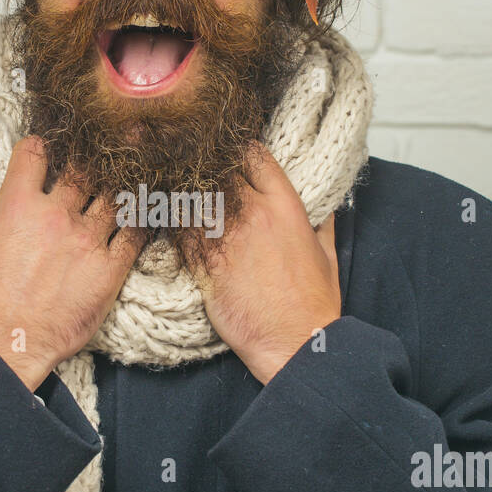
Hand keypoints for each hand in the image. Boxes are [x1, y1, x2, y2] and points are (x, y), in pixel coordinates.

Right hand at [0, 136, 145, 390]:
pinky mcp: (109, 269)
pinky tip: (146, 213)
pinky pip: (135, 234)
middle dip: (90, 160)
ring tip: (126, 182)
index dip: (42, 147)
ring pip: (115, 196)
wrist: (1, 344)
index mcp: (17, 203)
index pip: (35, 152)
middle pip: (84, 169)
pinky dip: (141, 220)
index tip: (47, 151)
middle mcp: (55, 215)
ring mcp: (86, 240)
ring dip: (119, 188)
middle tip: (99, 157)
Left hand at [188, 142, 340, 384]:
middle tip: (190, 164)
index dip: (238, 151)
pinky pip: (179, 230)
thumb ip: (322, 222)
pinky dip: (171, 220)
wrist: (294, 341)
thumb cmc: (314, 303)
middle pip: (218, 169)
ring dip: (182, 189)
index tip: (228, 153)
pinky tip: (163, 216)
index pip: (254, 156)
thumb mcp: (327, 253)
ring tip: (168, 182)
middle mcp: (252, 214)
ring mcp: (225, 237)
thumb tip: (325, 207)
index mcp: (284, 205)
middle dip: (205, 165)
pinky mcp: (204, 264)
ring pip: (192, 195)